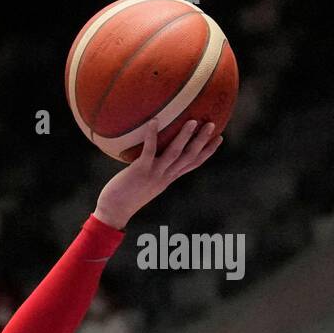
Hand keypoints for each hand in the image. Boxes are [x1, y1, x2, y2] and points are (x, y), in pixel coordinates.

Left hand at [93, 119, 222, 229]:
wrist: (114, 211)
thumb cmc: (125, 196)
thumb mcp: (144, 183)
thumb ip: (151, 169)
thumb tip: (149, 154)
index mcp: (168, 178)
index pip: (193, 164)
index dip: (208, 152)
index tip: (219, 138)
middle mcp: (165, 176)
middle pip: (190, 158)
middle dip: (203, 141)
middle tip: (212, 124)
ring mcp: (154, 174)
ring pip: (175, 154)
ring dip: (185, 138)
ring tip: (193, 121)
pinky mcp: (140, 171)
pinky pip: (149, 151)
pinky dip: (152, 136)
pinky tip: (154, 121)